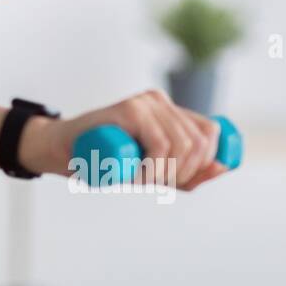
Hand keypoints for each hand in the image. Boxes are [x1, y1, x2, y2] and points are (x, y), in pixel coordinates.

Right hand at [29, 88, 231, 190]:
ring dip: (168, 173)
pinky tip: (141, 175)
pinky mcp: (129, 108)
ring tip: (144, 179)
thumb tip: (223, 168)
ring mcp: (144, 102)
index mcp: (170, 110)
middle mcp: (160, 100)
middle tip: (158, 184)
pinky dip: (156, 167)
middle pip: (199, 141)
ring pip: (182, 144)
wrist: (62, 149)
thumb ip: (188, 173)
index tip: (180, 181)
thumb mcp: (153, 170)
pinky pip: (160, 143)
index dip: (205, 162)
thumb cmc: (106, 159)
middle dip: (186, 172)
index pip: (210, 132)